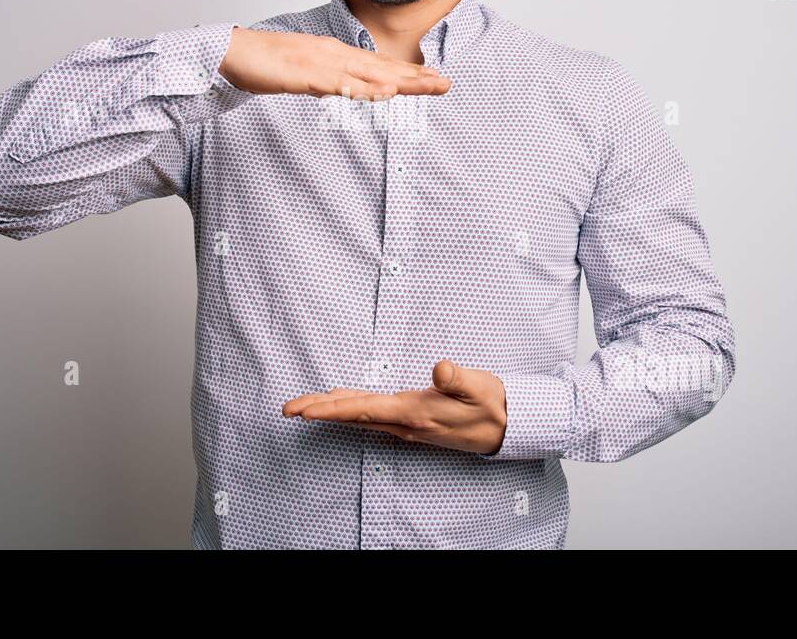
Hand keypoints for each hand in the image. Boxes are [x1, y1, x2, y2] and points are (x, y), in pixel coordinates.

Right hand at [219, 28, 450, 99]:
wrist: (234, 52)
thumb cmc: (265, 63)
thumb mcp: (304, 74)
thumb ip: (326, 81)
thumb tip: (344, 89)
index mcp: (335, 53)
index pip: (378, 64)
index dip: (407, 72)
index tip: (433, 78)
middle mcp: (336, 54)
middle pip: (383, 67)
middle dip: (417, 76)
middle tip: (447, 83)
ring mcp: (324, 63)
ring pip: (372, 74)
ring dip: (404, 80)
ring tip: (432, 85)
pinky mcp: (309, 74)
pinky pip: (343, 84)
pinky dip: (367, 89)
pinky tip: (387, 92)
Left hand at [281, 360, 507, 454]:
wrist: (509, 429)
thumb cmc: (494, 404)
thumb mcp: (480, 387)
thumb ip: (459, 378)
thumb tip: (440, 367)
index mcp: (416, 412)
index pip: (364, 409)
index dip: (331, 409)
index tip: (303, 410)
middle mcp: (406, 424)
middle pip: (354, 416)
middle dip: (320, 412)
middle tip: (287, 409)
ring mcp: (408, 427)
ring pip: (362, 418)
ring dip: (332, 411)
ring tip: (304, 406)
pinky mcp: (414, 424)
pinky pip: (374, 417)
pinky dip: (352, 410)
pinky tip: (343, 405)